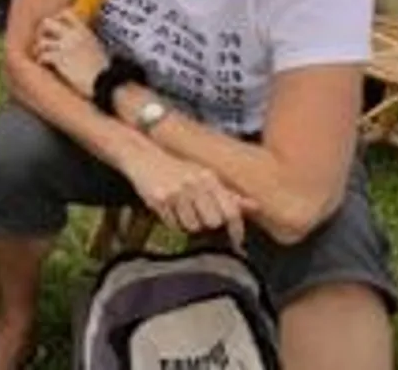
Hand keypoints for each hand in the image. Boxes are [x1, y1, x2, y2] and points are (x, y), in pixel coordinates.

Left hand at [34, 11, 110, 97]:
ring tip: (40, 55)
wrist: (106, 81)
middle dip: (41, 31)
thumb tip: (76, 40)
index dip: (56, 18)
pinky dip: (40, 60)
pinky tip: (43, 64)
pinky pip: (43, 56)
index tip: (54, 27)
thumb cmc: (104, 68)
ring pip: (42, 41)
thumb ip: (84, 39)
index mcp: (83, 31)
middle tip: (43, 40)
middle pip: (47, 22)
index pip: (66, 13)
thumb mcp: (96, 46)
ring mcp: (65, 47)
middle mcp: (72, 36)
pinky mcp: (60, 60)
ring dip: (39, 49)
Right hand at [122, 149, 253, 248]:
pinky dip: (172, 221)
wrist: (142, 156)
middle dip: (208, 224)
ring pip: (192, 226)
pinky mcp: (159, 199)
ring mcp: (176, 192)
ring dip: (188, 224)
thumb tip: (255, 206)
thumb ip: (229, 194)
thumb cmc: (178, 169)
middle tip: (200, 217)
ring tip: (181, 210)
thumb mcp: (204, 176)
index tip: (238, 241)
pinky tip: (168, 209)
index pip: (231, 210)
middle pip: (213, 222)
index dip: (237, 229)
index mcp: (209, 177)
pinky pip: (173, 224)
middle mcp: (194, 183)